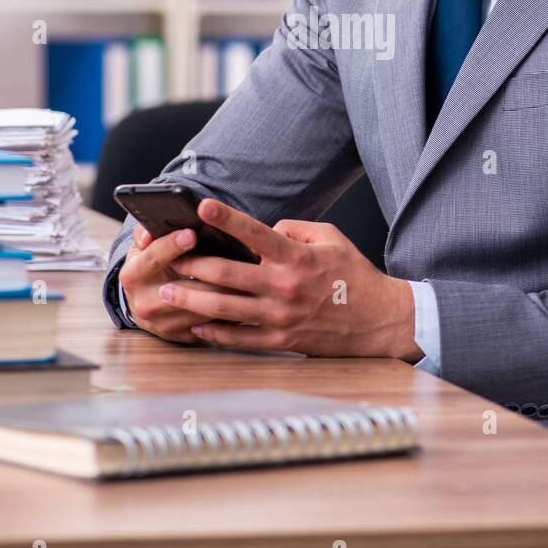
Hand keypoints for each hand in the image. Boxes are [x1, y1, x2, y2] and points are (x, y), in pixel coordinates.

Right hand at [119, 223, 243, 344]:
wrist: (145, 302)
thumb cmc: (151, 265)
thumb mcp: (143, 246)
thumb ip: (145, 233)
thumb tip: (148, 233)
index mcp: (133, 275)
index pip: (153, 259)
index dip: (172, 245)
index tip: (192, 234)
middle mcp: (144, 303)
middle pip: (184, 288)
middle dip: (211, 273)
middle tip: (233, 259)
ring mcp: (162, 324)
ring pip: (202, 309)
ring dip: (226, 293)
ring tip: (247, 276)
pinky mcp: (181, 337)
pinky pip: (211, 325)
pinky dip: (229, 311)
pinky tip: (244, 297)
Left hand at [163, 197, 421, 359]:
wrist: (379, 320)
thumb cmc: (355, 276)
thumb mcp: (332, 238)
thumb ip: (295, 229)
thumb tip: (267, 228)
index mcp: (296, 257)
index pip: (254, 232)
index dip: (226, 218)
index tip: (200, 207)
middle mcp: (284, 286)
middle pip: (227, 273)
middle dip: (193, 264)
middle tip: (169, 256)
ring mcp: (280, 317)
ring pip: (225, 308)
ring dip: (192, 299)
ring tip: (168, 293)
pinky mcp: (281, 341)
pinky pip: (240, 338)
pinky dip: (214, 333)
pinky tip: (195, 326)